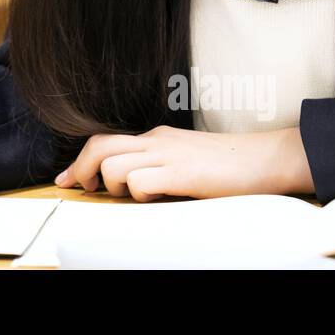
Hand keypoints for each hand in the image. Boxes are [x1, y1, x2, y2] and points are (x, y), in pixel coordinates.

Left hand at [54, 126, 313, 200]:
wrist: (267, 157)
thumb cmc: (231, 164)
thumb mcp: (187, 156)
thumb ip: (161, 163)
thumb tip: (134, 181)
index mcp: (157, 137)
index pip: (106, 140)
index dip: (80, 160)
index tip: (67, 178)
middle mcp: (156, 141)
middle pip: (99, 146)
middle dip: (80, 169)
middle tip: (78, 188)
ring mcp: (167, 155)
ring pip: (112, 163)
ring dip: (112, 184)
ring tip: (129, 195)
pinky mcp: (181, 173)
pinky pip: (139, 181)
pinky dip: (137, 193)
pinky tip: (154, 198)